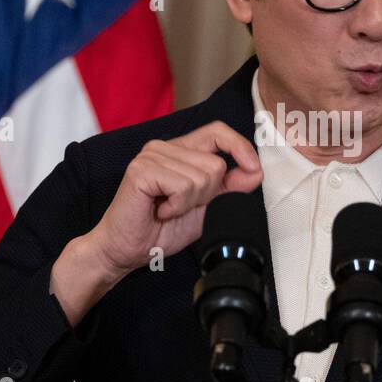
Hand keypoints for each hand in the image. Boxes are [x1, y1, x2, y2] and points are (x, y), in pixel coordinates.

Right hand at [51, 122, 262, 324]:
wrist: (125, 250)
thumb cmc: (158, 229)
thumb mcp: (205, 209)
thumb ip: (229, 189)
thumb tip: (255, 172)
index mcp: (180, 151)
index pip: (217, 131)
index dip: (240, 147)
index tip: (254, 169)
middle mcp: (164, 147)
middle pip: (215, 163)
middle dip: (206, 195)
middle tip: (180, 207)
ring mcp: (151, 156)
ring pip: (202, 177)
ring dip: (189, 203)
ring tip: (167, 210)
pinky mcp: (141, 170)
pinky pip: (182, 186)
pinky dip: (176, 206)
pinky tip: (160, 210)